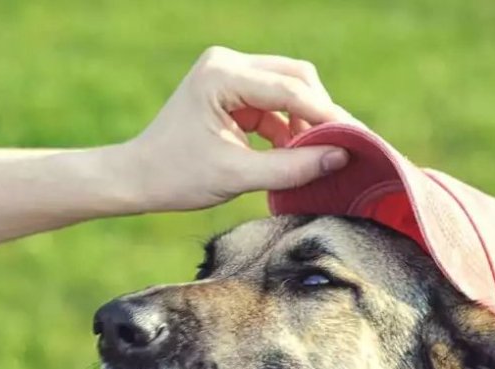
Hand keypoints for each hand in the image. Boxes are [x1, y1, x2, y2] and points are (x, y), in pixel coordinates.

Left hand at [120, 46, 354, 211]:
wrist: (138, 178)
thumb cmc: (177, 177)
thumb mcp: (237, 176)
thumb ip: (291, 168)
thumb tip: (340, 158)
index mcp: (222, 75)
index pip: (290, 89)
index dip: (327, 116)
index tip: (357, 140)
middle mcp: (227, 63)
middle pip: (295, 78)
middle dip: (320, 113)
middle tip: (345, 146)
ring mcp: (229, 74)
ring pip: (288, 88)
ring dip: (305, 121)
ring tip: (320, 156)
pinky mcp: (232, 91)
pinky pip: (274, 103)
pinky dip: (288, 127)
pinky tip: (296, 154)